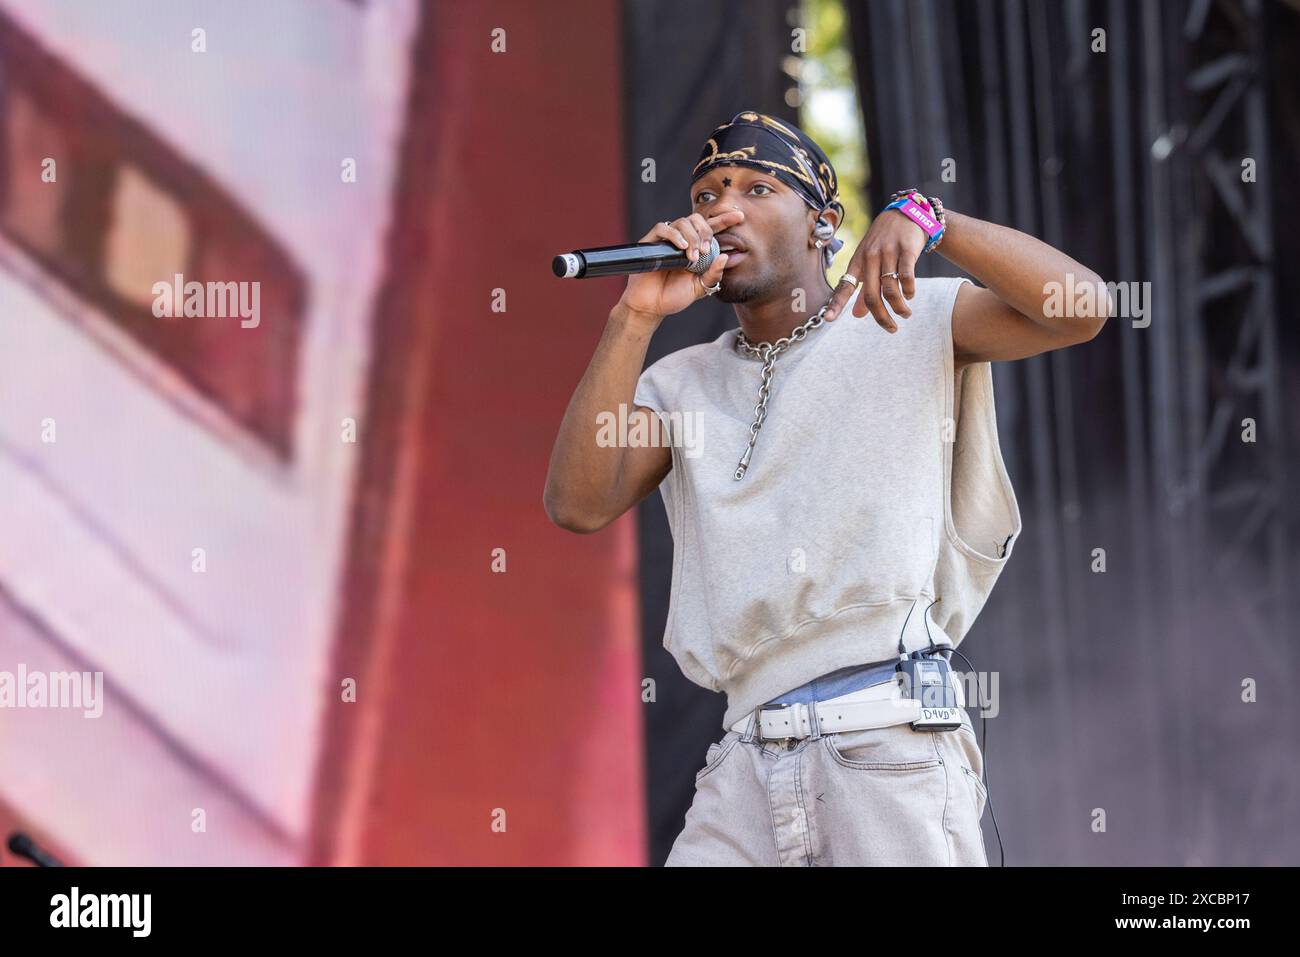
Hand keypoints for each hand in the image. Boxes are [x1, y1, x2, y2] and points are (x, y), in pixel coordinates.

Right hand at [616, 210, 742, 322]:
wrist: (651, 306)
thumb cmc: (673, 297)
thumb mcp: (700, 287)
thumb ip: (713, 274)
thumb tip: (725, 256)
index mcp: (696, 248)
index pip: (710, 228)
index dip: (724, 219)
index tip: (740, 217)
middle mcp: (682, 241)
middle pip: (696, 219)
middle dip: (705, 232)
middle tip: (705, 251)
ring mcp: (666, 240)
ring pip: (682, 222)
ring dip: (691, 237)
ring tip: (692, 257)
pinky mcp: (651, 242)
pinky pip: (663, 228)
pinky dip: (674, 235)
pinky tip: (681, 248)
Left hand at [823, 204, 927, 331]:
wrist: (905, 213)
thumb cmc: (884, 242)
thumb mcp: (869, 261)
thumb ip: (864, 288)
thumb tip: (857, 315)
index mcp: (857, 262)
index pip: (844, 287)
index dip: (836, 304)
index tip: (828, 319)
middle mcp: (870, 257)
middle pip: (871, 296)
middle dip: (881, 317)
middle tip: (891, 328)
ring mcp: (888, 252)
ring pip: (890, 289)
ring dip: (899, 307)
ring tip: (905, 314)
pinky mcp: (907, 249)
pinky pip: (906, 276)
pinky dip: (909, 290)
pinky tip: (911, 295)